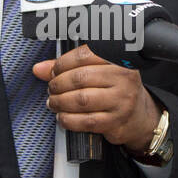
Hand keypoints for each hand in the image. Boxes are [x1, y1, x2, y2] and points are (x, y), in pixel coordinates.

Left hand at [34, 45, 160, 152]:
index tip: (53, 72)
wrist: (137, 115)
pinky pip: (86, 121)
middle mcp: (123, 77)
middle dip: (58, 84)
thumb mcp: (96, 71)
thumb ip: (67, 67)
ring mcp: (121, 100)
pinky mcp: (116, 120)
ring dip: (60, 102)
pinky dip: (69, 120)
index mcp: (118, 59)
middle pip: (80, 78)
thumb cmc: (114, 89)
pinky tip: (63, 117)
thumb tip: (39, 69)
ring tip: (54, 102)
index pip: (84, 55)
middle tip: (52, 89)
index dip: (62, 64)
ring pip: (81, 100)